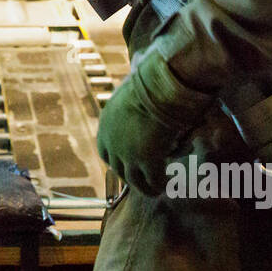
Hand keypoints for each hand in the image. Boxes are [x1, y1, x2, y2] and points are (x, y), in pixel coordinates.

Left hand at [96, 47, 215, 195]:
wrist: (160, 85)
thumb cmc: (151, 81)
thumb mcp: (132, 92)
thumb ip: (133, 99)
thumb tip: (138, 90)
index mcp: (106, 124)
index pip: (104, 151)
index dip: (116, 160)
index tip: (126, 163)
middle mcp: (112, 141)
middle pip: (117, 168)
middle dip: (130, 176)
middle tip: (143, 179)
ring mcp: (127, 153)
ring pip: (134, 181)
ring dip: (146, 187)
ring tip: (157, 189)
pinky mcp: (146, 160)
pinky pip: (153, 180)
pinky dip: (159, 185)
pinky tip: (167, 185)